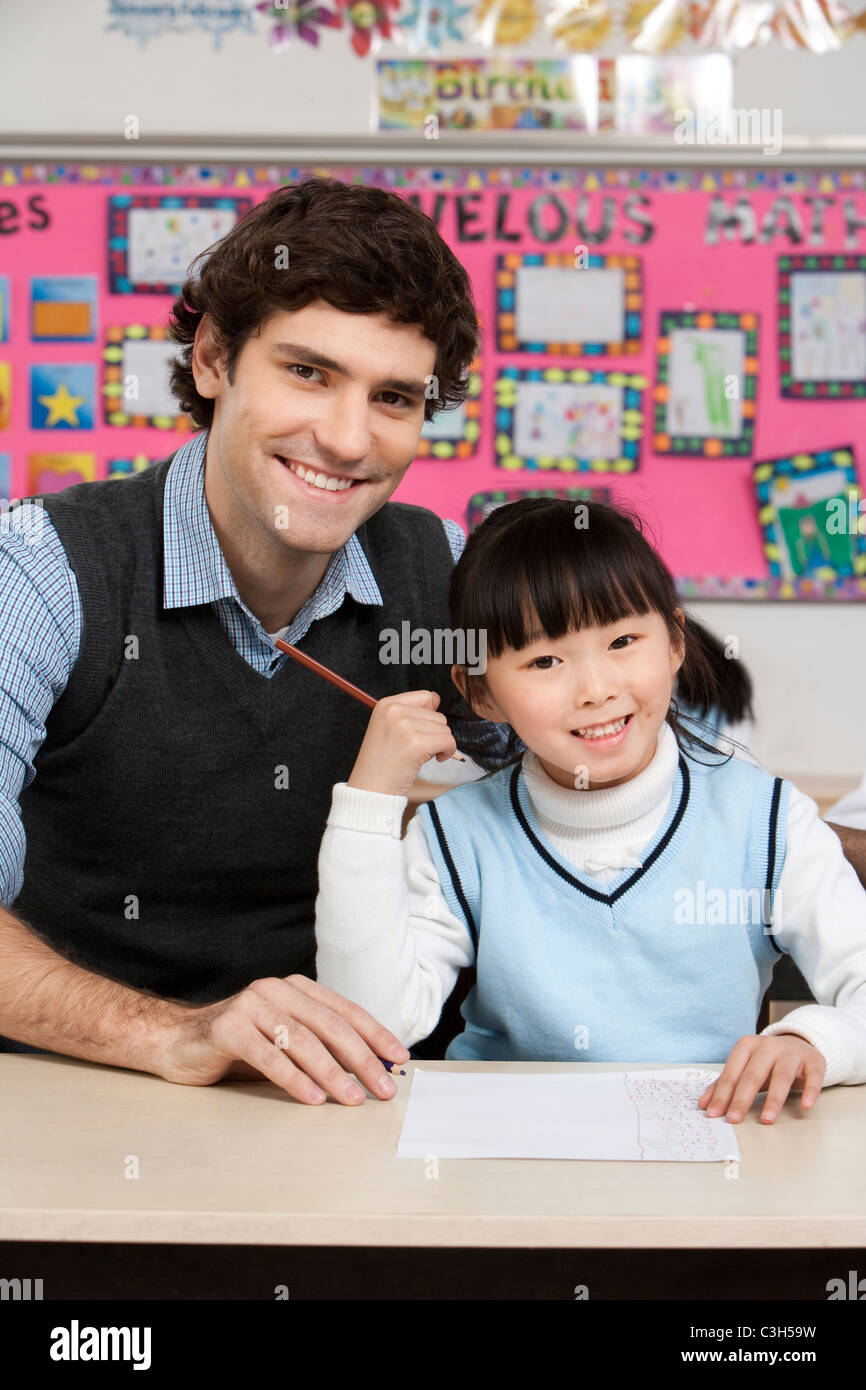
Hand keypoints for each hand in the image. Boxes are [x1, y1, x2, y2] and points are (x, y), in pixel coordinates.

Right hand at [160, 974, 409, 1104]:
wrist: (178, 1042)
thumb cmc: (240, 1046)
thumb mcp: (285, 1043)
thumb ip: (320, 1047)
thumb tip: (370, 1071)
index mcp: (297, 989)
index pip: (345, 1011)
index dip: (375, 1034)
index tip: (399, 1059)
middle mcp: (276, 990)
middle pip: (329, 1026)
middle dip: (362, 1059)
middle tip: (383, 1088)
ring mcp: (250, 1005)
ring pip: (302, 1040)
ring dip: (332, 1073)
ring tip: (353, 1098)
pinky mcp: (227, 1028)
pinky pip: (268, 1056)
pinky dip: (294, 1079)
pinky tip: (313, 1099)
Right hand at [347, 689, 457, 796]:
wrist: (369, 790)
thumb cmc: (381, 764)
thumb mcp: (388, 728)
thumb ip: (410, 713)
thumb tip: (436, 699)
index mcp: (387, 704)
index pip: (426, 696)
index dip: (429, 716)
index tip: (420, 733)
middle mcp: (394, 711)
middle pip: (438, 715)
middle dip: (434, 734)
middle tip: (415, 749)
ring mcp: (404, 726)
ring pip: (445, 729)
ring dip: (439, 744)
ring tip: (419, 756)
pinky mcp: (416, 744)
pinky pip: (448, 741)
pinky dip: (447, 752)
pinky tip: (435, 760)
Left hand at [698, 1034, 825, 1124]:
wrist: (799, 1044)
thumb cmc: (767, 1061)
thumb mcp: (745, 1068)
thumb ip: (725, 1084)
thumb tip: (704, 1105)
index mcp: (747, 1045)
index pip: (732, 1072)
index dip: (722, 1094)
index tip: (714, 1114)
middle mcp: (768, 1046)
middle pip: (753, 1074)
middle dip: (742, 1098)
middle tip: (734, 1119)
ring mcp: (791, 1053)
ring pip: (781, 1076)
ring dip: (773, 1099)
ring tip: (766, 1119)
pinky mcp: (813, 1061)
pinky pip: (812, 1077)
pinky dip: (809, 1091)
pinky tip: (805, 1106)